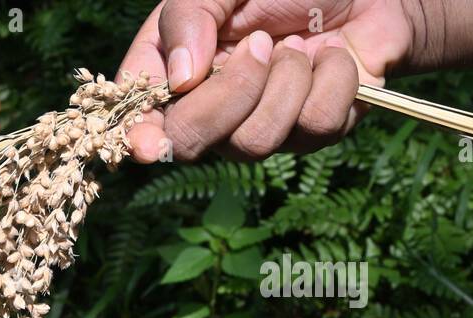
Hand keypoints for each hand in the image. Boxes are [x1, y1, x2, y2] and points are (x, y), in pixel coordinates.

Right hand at [118, 0, 423, 161]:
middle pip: (193, 143)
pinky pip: (316, 127)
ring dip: (285, 83)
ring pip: (256, 142)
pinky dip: (331, 80)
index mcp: (175, 74)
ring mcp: (261, 127)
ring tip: (297, 46)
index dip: (140, 139)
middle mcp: (211, 111)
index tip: (146, 146)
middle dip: (230, 95)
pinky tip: (332, 57)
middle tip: (263, 42)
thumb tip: (180, 78)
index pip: (142, 121)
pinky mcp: (314, 131)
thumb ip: (188, 17)